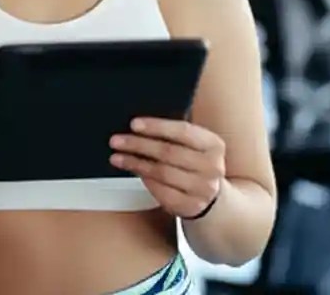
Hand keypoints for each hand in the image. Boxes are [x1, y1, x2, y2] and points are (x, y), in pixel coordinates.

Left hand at [110, 117, 225, 218]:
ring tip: (117, 157)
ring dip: (136, 163)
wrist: (212, 198)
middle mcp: (212, 167)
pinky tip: (134, 172)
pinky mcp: (190, 206)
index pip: (183, 131)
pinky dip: (145, 180)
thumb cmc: (195, 162)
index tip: (133, 124)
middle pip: (168, 153)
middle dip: (139, 145)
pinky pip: (161, 192)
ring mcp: (202, 189)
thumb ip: (175, 134)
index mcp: (213, 144)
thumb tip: (139, 125)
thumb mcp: (196, 145)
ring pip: (162, 173)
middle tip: (116, 141)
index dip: (156, 126)